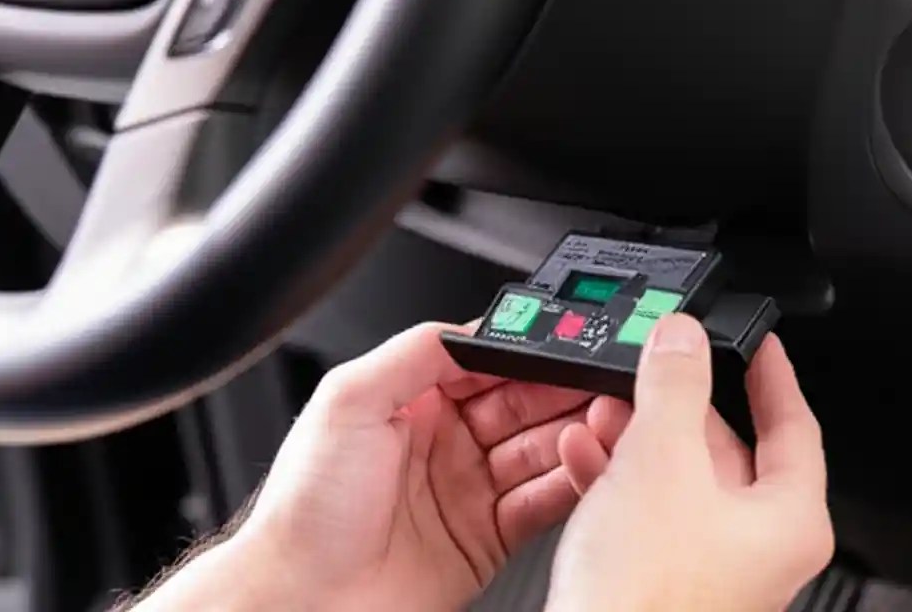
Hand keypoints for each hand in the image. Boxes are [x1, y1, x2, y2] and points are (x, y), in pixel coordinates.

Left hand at [143, 322, 603, 610]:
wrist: (302, 599)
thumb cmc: (305, 507)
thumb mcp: (348, 400)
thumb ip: (414, 352)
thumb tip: (472, 325)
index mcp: (409, 401)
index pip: (486, 363)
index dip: (529, 353)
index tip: (569, 344)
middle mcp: (442, 442)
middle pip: (523, 403)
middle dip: (566, 389)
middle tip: (606, 380)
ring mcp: (467, 490)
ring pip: (541, 450)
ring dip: (578, 433)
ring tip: (608, 417)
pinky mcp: (487, 539)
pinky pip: (542, 504)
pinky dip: (572, 484)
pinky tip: (588, 465)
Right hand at [546, 314, 833, 611]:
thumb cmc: (648, 592)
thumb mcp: (660, 460)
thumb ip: (674, 386)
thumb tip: (683, 338)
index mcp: (786, 518)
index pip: (795, 426)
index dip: (772, 376)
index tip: (759, 343)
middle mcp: (757, 546)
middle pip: (726, 451)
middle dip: (676, 406)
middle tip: (647, 367)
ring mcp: (710, 565)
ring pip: (678, 480)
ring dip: (638, 439)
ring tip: (601, 410)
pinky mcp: (664, 578)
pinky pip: (647, 512)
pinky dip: (618, 479)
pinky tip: (583, 458)